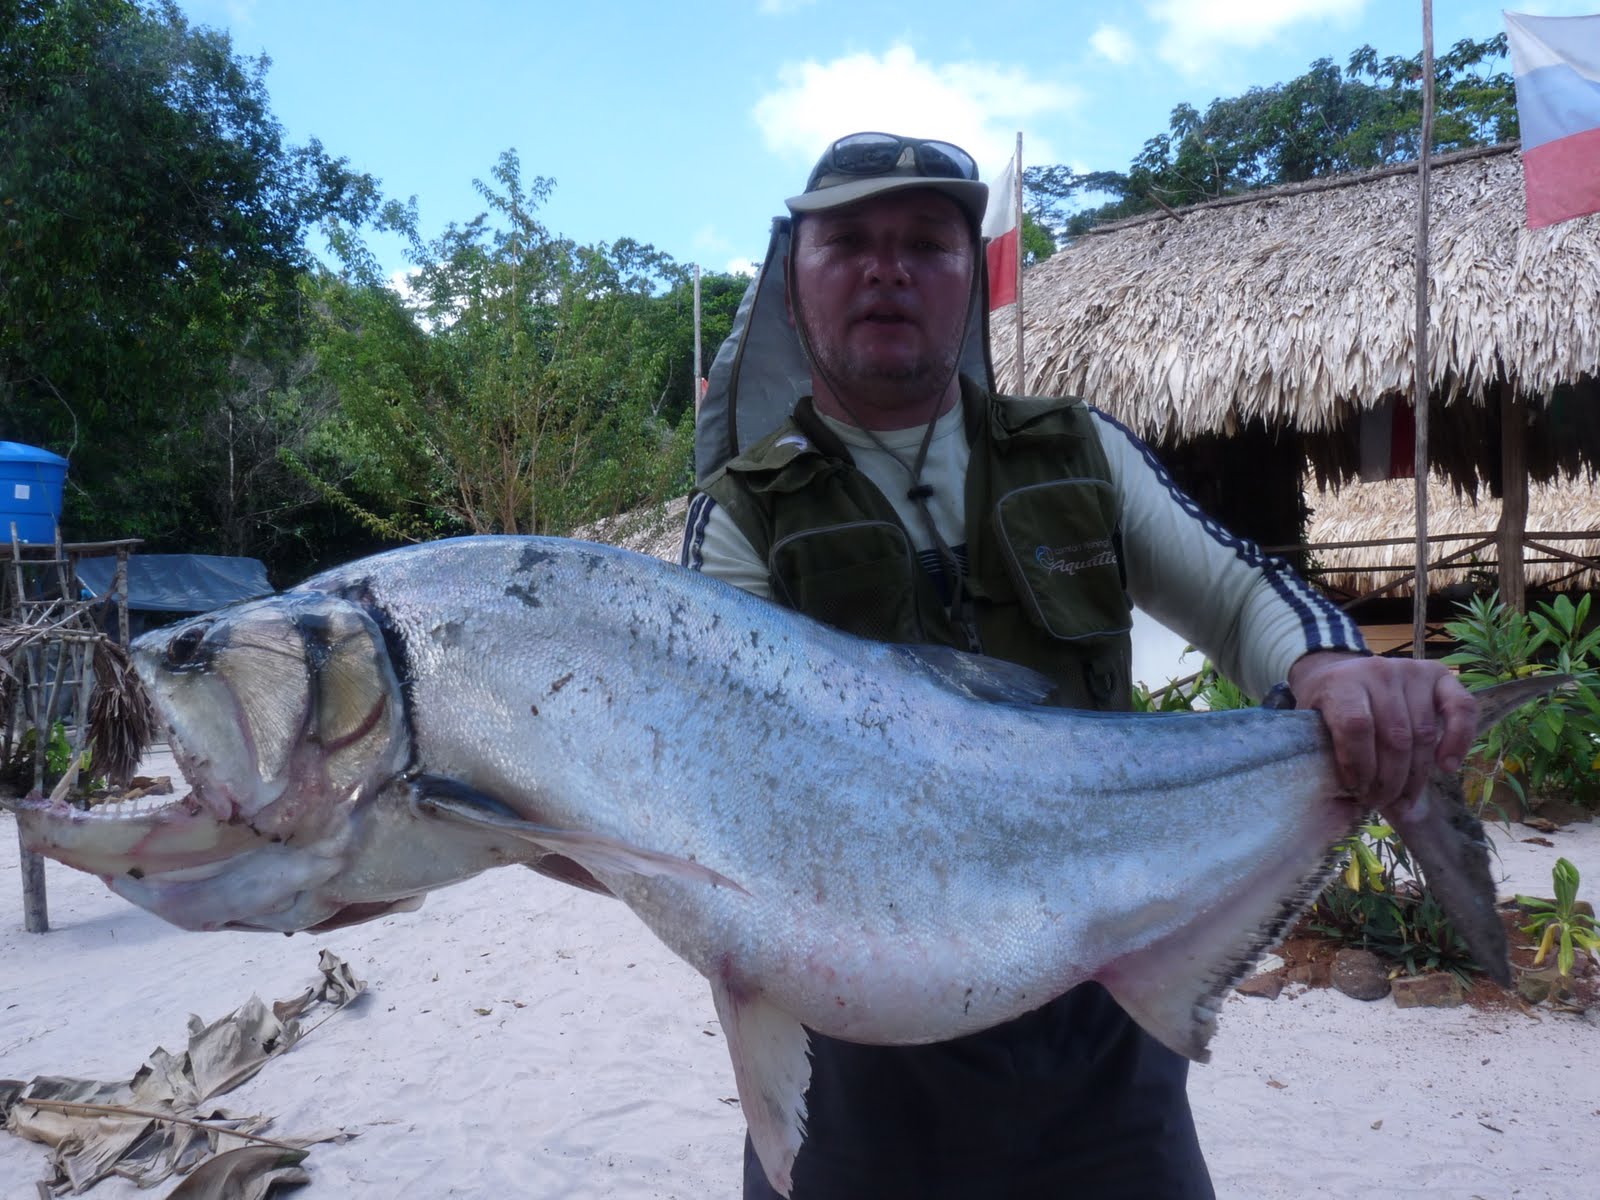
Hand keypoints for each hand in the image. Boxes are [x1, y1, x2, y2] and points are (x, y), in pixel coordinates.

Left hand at [1286, 651, 1478, 807]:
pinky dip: (1459, 740)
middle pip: (1394, 737)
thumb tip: (1344, 808)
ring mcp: (1411, 671)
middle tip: (1379, 803)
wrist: (1340, 672)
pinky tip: (1446, 767)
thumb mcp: (1312, 724)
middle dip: (1389, 781)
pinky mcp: (1439, 674)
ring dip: (1416, 775)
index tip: (1355, 790)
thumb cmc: (1327, 706)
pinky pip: (1462, 707)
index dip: (1359, 765)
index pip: (1356, 726)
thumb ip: (1324, 754)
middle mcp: (1379, 671)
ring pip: (1423, 733)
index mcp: (1342, 682)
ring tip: (1403, 800)